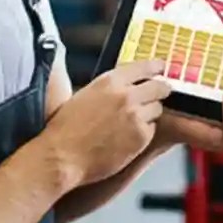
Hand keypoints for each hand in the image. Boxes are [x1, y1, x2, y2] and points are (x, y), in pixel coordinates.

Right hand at [44, 59, 170, 185]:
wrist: (62, 156)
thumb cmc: (67, 128)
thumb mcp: (86, 94)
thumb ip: (110, 87)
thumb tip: (127, 84)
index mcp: (110, 81)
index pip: (144, 66)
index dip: (156, 67)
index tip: (161, 68)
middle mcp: (125, 95)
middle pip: (159, 86)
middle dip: (160, 90)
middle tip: (159, 94)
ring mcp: (135, 116)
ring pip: (158, 108)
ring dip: (150, 113)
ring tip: (132, 121)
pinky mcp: (140, 137)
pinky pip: (151, 129)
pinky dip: (144, 132)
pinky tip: (127, 136)